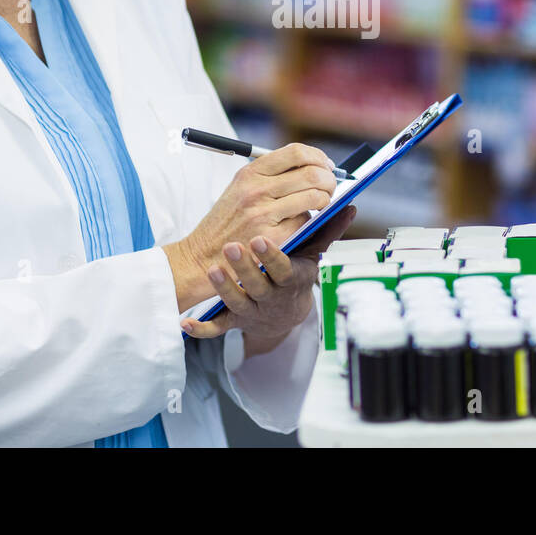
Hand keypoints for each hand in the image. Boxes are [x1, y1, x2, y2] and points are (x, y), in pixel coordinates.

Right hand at [164, 143, 338, 310]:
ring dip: (325, 200)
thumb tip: (312, 165)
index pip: (296, 152)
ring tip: (321, 204)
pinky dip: (308, 222)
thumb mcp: (239, 188)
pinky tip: (299, 225)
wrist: (202, 256)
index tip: (326, 165)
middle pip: (311, 172)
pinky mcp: (272, 238)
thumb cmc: (225, 223)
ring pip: (314, 196)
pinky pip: (305, 222)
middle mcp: (256, 189)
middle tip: (330, 186)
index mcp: (250, 173)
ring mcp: (264, 213)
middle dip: (329, 179)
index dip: (318, 157)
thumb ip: (270, 175)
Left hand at [180, 205, 356, 350]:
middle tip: (232, 248)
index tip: (261, 238)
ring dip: (225, 290)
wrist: (284, 313)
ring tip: (214, 269)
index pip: (284, 270)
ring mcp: (252, 310)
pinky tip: (185, 322)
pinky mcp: (234, 321)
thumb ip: (327, 231)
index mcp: (292, 280)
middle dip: (246, 270)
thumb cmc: (297, 273)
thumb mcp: (313, 255)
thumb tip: (349, 206)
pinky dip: (202, 328)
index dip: (273, 258)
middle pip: (259, 286)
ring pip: (237, 303)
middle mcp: (272, 297)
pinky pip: (217, 328)